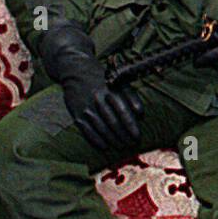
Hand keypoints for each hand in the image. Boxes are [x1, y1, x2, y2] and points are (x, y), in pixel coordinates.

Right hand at [38, 22, 143, 155]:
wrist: (76, 71)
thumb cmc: (104, 79)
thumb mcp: (119, 82)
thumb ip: (131, 96)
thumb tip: (140, 113)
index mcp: (110, 90)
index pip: (123, 111)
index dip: (131, 126)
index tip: (138, 136)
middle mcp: (98, 99)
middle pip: (112, 122)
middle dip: (123, 136)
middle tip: (131, 145)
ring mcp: (86, 107)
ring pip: (100, 127)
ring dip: (112, 139)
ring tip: (121, 146)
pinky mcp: (77, 113)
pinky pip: (86, 130)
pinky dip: (96, 140)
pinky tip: (104, 147)